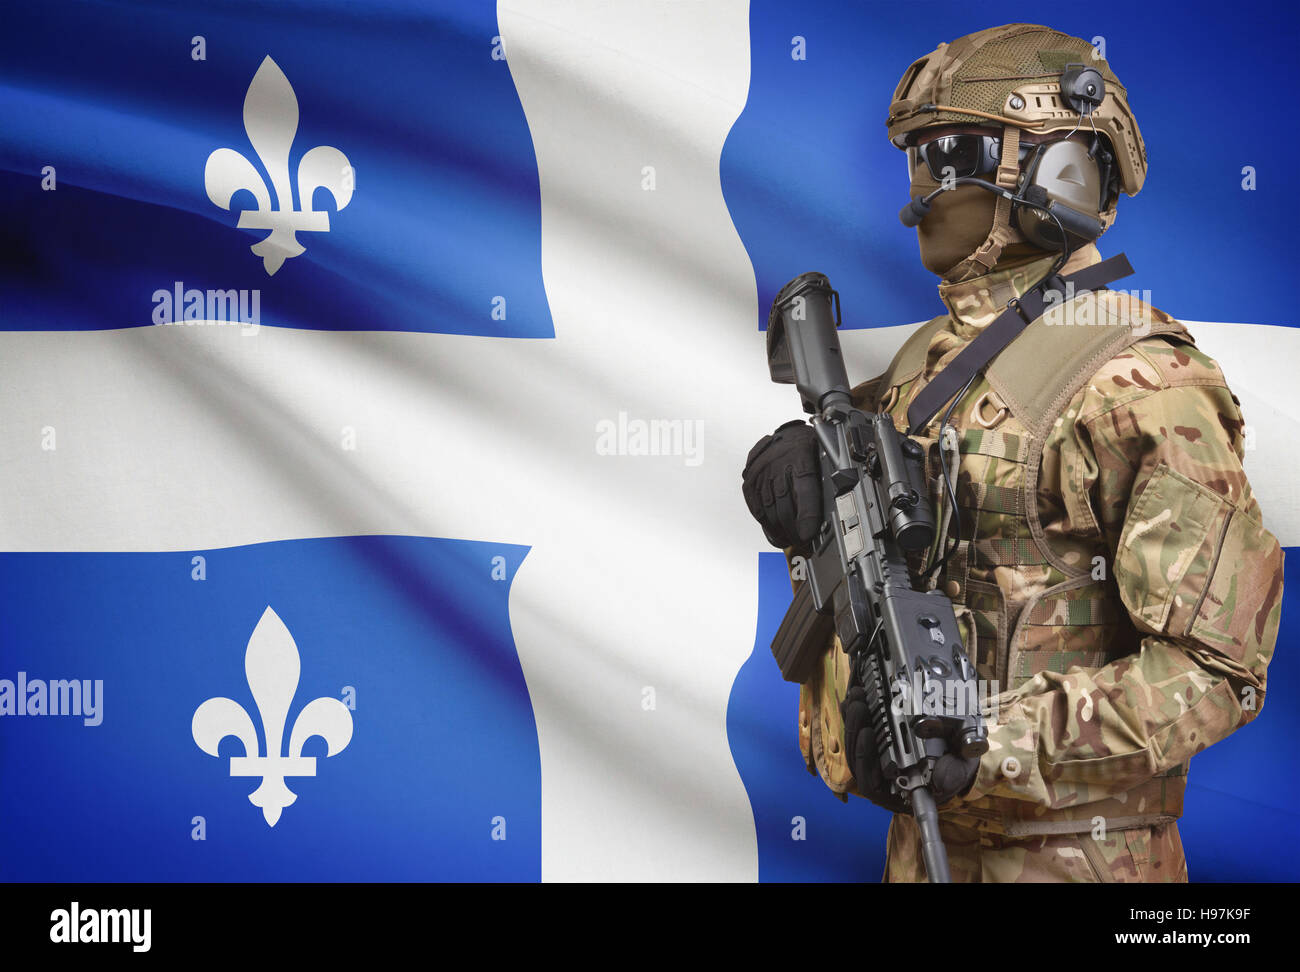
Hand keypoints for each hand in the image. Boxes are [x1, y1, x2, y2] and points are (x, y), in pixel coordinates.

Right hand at [740, 420, 822, 553]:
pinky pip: (755, 506)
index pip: (804, 489)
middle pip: (784, 503)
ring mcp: (761, 471)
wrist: (786, 433)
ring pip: (768, 508)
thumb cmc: (808, 446)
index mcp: (801, 454)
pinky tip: (774, 533)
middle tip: (803, 542)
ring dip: (779, 530)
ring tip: (790, 541)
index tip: (808, 534)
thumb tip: (835, 510)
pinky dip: (766, 523)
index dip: (806, 516)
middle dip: (793, 529)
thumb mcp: (823, 456)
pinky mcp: (750, 479)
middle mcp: (778, 462)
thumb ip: (825, 481)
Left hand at [840, 686, 978, 812]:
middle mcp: (885, 779)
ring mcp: (877, 760)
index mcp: (902, 789)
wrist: (959, 750)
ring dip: (853, 719)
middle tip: (860, 707)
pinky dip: (851, 715)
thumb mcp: (964, 765)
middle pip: (857, 758)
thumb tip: (941, 781)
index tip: (867, 734)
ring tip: (857, 698)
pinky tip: (852, 699)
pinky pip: (855, 732)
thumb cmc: (957, 762)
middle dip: (856, 729)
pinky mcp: (873, 743)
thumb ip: (955, 772)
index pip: (872, 784)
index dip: (864, 761)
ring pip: (854, 744)